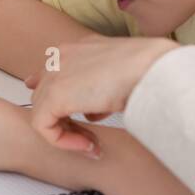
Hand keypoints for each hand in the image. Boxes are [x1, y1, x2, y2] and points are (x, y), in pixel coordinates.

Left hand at [26, 35, 179, 153]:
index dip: (55, 99)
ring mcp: (54, 74)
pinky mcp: (54, 95)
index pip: (51, 72)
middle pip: (44, 95)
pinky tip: (88, 145)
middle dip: (65, 122)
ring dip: (67, 134)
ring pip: (42, 112)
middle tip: (91, 140)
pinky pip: (43, 126)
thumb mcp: (119, 78)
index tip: (71, 121)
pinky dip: (62, 141)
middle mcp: (61, 57)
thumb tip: (92, 112)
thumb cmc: (148, 70)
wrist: (152, 67)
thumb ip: (98, 91)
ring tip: (92, 144)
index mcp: (77, 49)